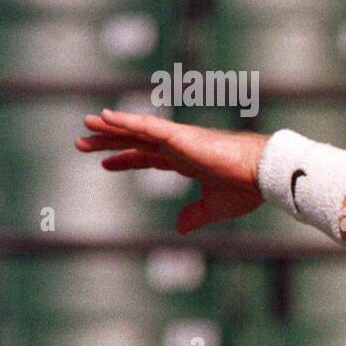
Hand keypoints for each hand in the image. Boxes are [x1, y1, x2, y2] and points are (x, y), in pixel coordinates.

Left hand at [75, 109, 269, 234]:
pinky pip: (147, 126)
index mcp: (188, 161)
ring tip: (87, 124)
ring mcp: (179, 139)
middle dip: (110, 142)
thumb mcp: (215, 207)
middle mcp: (180, 147)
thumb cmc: (247, 187)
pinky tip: (107, 118)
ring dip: (111, 128)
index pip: (149, 158)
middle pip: (137, 142)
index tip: (105, 163)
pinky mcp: (181, 136)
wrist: (262, 174)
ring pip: (137, 130)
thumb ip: (196, 215)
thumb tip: (181, 227)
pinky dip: (126, 121)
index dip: (127, 159)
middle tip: (83, 142)